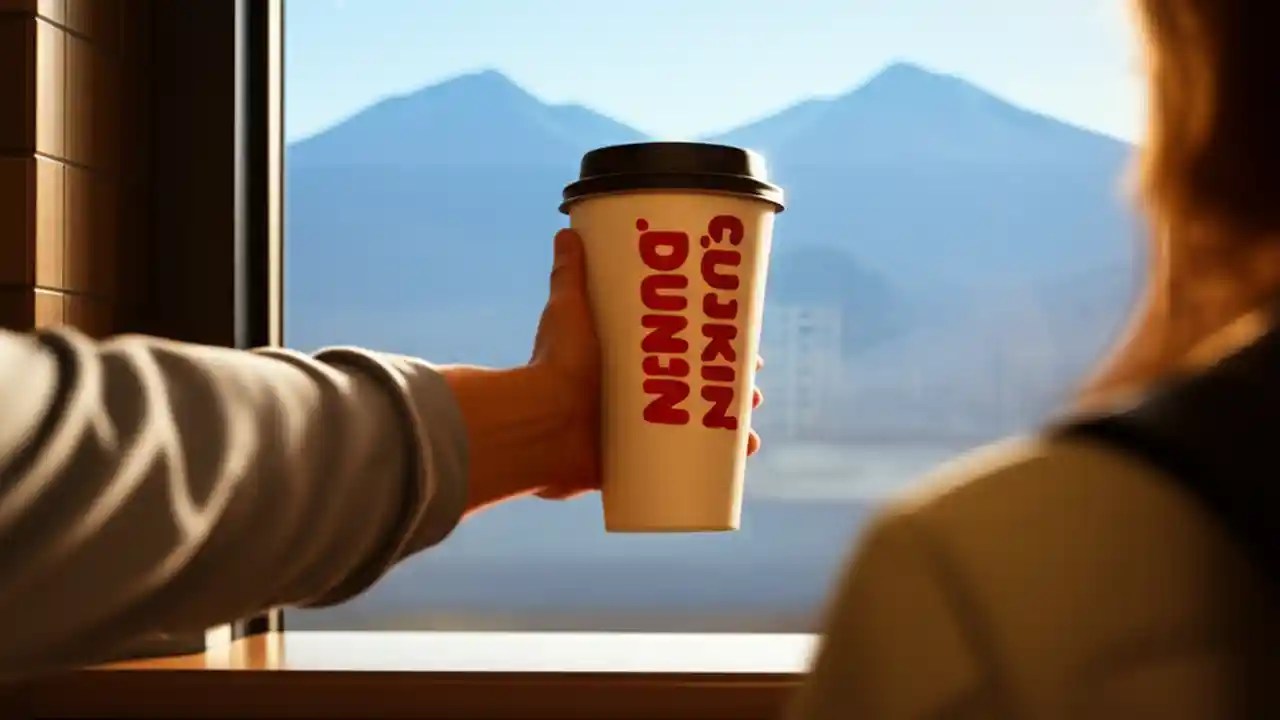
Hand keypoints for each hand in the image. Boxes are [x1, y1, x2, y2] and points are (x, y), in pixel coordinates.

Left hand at [531, 230, 763, 499]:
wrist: (537, 426)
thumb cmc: (552, 365)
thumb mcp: (568, 313)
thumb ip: (569, 275)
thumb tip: (566, 230)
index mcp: (627, 362)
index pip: (685, 350)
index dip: (719, 350)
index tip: (746, 347)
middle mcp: (634, 398)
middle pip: (699, 392)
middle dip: (734, 394)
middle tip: (755, 393)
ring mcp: (635, 433)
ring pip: (698, 431)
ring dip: (732, 431)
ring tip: (751, 435)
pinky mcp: (631, 465)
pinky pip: (679, 467)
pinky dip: (712, 468)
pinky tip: (738, 463)